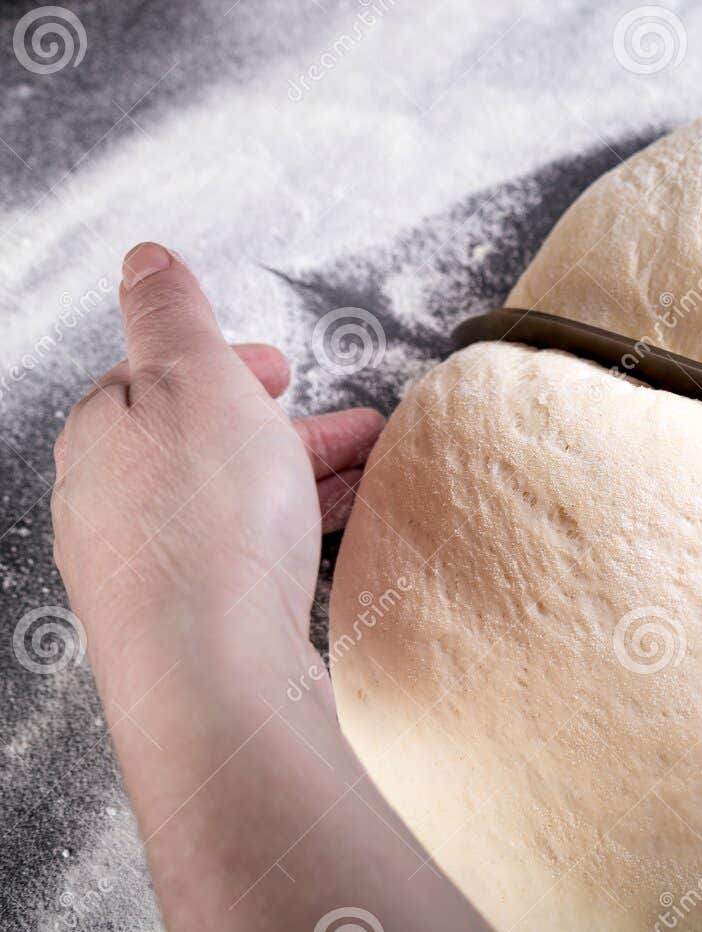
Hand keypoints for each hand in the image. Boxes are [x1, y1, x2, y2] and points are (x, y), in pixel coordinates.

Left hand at [52, 242, 380, 686]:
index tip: (279, 365)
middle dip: (279, 424)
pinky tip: (327, 537)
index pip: (154, 377)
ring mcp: (150, 570)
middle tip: (345, 422)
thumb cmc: (207, 524)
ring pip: (230, 502)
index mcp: (101, 435)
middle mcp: (111, 504)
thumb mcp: (196, 378)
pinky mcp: (193, 623)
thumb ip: (173, 315)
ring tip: (370, 470)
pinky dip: (291, 529)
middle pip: (202, 443)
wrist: (214, 671)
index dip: (223, 363)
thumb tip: (142, 260)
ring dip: (300, 476)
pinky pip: (245, 557)